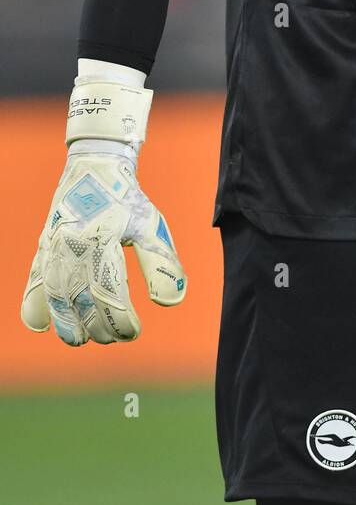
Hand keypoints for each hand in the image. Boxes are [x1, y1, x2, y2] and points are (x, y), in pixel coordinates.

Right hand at [21, 78, 186, 345]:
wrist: (95, 165)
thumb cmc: (127, 199)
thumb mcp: (151, 226)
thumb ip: (161, 264)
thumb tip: (172, 302)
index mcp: (103, 236)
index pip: (109, 290)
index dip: (120, 318)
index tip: (134, 331)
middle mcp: (73, 242)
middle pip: (81, 299)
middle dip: (97, 326)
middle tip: (114, 337)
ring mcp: (53, 245)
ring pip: (55, 295)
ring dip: (67, 323)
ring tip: (82, 339)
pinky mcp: (42, 246)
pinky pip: (34, 280)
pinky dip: (33, 305)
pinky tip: (41, 325)